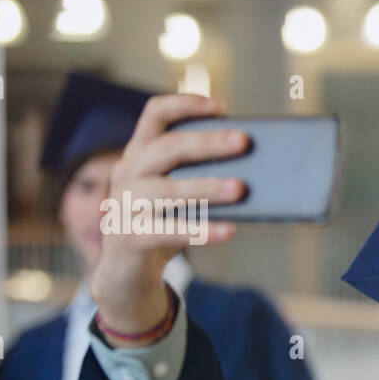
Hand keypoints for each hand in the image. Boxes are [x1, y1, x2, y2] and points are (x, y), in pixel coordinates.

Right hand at [90, 94, 247, 344]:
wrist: (126, 274)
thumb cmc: (162, 225)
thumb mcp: (176, 197)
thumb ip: (199, 178)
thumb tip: (254, 171)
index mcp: (138, 155)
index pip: (154, 115)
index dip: (184, 104)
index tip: (221, 106)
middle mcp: (126, 174)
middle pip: (165, 148)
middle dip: (206, 143)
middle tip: (243, 142)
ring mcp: (124, 206)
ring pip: (166, 191)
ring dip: (206, 187)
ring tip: (241, 189)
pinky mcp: (130, 238)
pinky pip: (169, 232)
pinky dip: (201, 230)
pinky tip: (230, 231)